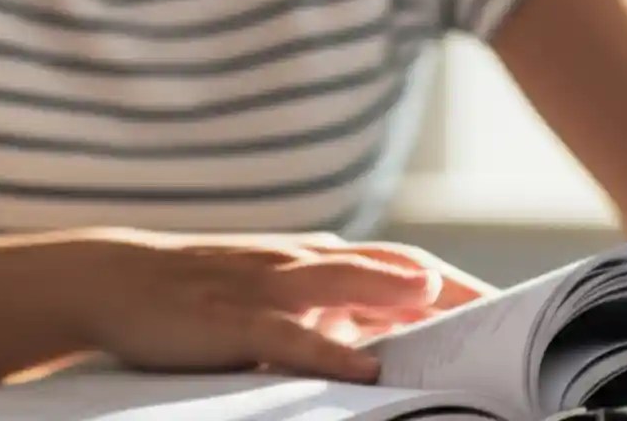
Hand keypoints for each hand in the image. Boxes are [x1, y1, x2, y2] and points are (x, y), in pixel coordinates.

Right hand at [77, 230, 479, 381]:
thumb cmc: (207, 292)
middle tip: (502, 316)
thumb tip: (390, 341)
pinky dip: (331, 350)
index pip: (405, 266)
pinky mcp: (235, 317)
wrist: (121, 278)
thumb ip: (333, 311)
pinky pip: (291, 335)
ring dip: (397, 297)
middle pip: (393, 269)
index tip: (505, 309)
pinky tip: (364, 368)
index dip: (457, 285)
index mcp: (320, 258)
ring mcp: (270, 286)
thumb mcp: (279, 298)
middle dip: (449, 290)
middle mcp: (305, 263)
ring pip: (346, 285)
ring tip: (449, 314)